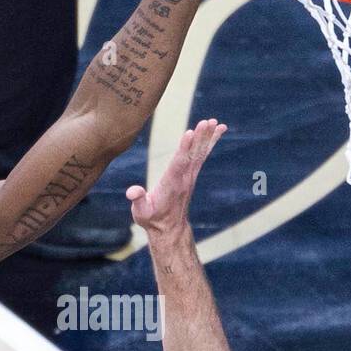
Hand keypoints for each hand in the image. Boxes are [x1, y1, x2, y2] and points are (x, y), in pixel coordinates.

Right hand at [127, 117, 226, 236]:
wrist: (169, 228)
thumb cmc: (151, 219)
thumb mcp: (141, 212)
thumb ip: (137, 200)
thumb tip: (132, 192)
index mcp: (171, 184)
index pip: (179, 163)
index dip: (184, 148)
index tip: (190, 133)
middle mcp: (184, 178)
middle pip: (193, 155)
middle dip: (199, 138)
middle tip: (207, 122)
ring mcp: (190, 176)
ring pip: (200, 153)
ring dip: (207, 137)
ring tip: (215, 122)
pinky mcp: (192, 174)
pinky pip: (202, 155)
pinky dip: (210, 142)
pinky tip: (218, 130)